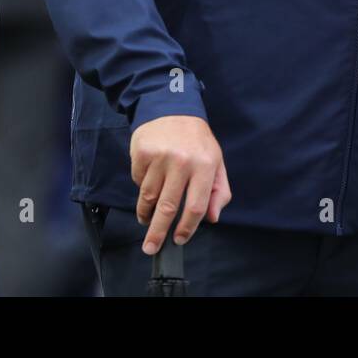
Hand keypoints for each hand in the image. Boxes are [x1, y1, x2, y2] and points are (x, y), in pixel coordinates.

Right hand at [130, 114, 231, 254]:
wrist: (172, 109)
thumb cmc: (197, 141)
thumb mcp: (216, 161)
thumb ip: (219, 191)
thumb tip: (213, 218)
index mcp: (206, 165)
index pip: (197, 205)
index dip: (188, 227)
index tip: (180, 239)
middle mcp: (183, 162)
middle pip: (168, 207)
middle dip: (158, 233)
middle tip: (151, 248)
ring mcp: (160, 157)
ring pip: (149, 197)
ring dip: (146, 214)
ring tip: (147, 220)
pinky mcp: (142, 153)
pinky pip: (138, 181)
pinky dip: (141, 187)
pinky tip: (148, 181)